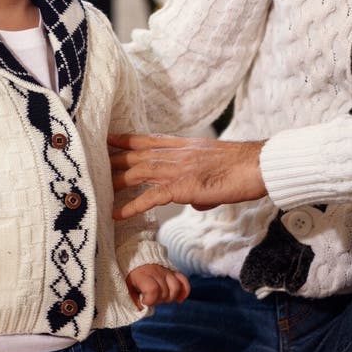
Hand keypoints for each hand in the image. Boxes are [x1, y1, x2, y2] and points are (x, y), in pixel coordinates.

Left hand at [109, 133, 266, 219]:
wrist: (261, 165)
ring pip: (140, 171)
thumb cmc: (244, 169)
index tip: (108, 138)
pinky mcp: (186, 185)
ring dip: (117, 181)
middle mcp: (179, 153)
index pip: (149, 140)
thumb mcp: (216, 174)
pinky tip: (119, 214)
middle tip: (90, 161)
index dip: (126, 139)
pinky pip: (153, 196)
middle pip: (138, 154)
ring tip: (96, 188)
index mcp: (186, 146)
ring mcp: (181, 168)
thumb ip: (199, 185)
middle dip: (113, 158)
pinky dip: (133, 205)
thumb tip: (193, 199)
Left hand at [126, 264, 190, 309]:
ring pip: (176, 286)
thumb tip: (142, 309)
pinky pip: (183, 280)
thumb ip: (132, 299)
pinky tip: (179, 299)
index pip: (153, 289)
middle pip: (165, 291)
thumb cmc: (131, 274)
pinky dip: (184, 290)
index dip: (150, 300)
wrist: (135, 256)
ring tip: (161, 298)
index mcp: (143, 275)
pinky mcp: (172, 271)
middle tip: (151, 299)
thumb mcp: (126, 287)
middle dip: (158, 300)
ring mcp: (166, 271)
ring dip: (170, 297)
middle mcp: (156, 272)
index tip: (144, 301)